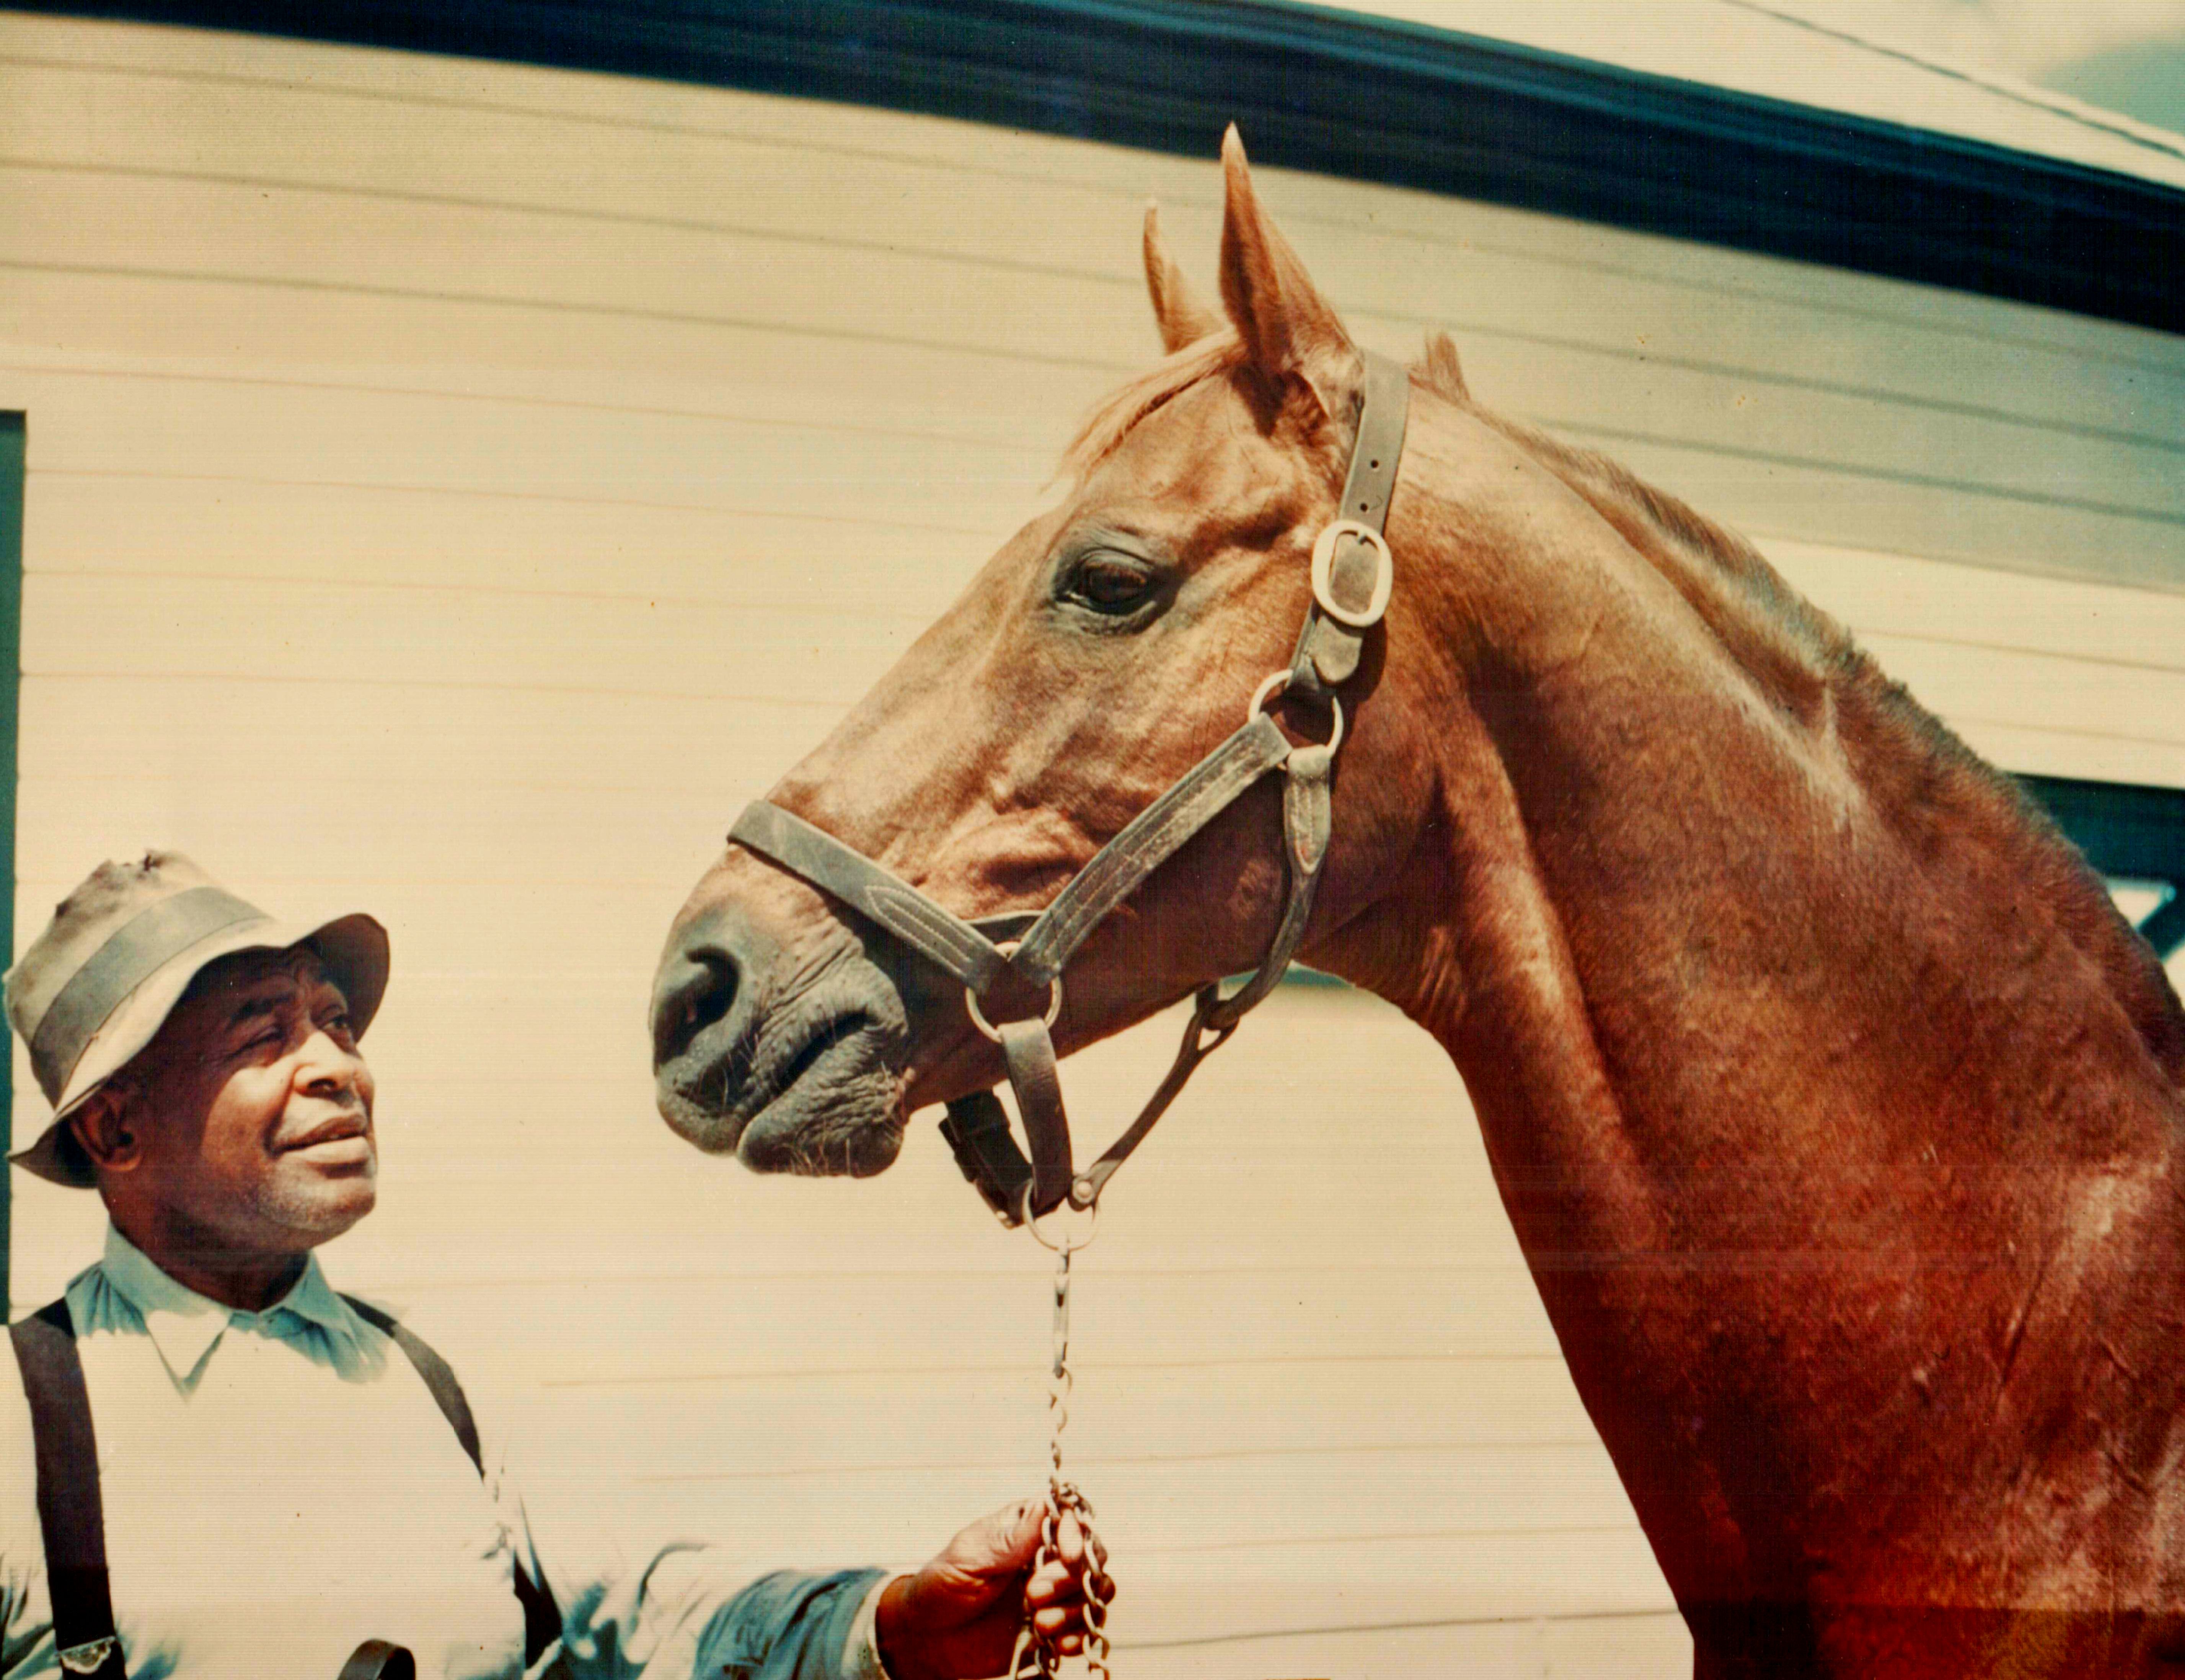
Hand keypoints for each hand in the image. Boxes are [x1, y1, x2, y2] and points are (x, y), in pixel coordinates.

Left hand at [874, 1497, 1096, 1679]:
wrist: (927, 1640)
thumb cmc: (941, 1586)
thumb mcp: (969, 1557)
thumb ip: (1009, 1539)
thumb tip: (1046, 1503)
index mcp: (1025, 1530)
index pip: (1067, 1520)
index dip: (1076, 1535)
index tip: (1068, 1555)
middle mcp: (1045, 1558)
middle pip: (1089, 1557)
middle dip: (1070, 1577)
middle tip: (1032, 1594)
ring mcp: (1054, 1594)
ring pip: (1093, 1593)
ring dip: (1075, 1610)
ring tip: (1038, 1624)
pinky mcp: (1054, 1628)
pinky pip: (1085, 1629)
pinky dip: (1079, 1637)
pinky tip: (1057, 1645)